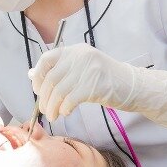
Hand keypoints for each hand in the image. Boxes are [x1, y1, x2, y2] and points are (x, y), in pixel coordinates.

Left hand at [28, 43, 166, 129]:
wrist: (133, 86)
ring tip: (53, 116)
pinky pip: (71, 99)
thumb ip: (61, 71)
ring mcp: (89, 69)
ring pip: (60, 91)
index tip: (38, 91)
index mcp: (75, 51)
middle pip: (52, 78)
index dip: (38, 77)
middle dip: (44, 98)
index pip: (47, 59)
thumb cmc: (105, 80)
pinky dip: (65, 108)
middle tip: (44, 110)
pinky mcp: (95, 85)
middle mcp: (80, 56)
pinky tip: (66, 112)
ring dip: (53, 106)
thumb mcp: (82, 70)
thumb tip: (33, 75)